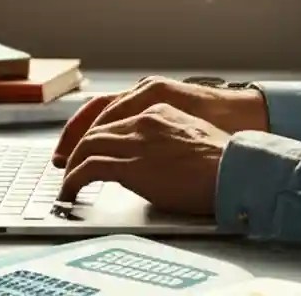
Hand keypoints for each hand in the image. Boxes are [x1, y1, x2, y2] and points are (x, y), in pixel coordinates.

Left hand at [58, 103, 228, 215]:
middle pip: (94, 128)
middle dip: (75, 147)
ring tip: (67, 183)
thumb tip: (155, 158)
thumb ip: (167, 138)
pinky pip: (88, 169)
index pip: (112, 114)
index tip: (83, 146)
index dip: (92, 132)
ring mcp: (136, 141)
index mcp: (158, 109)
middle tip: (65, 164)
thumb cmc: (224, 161)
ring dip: (72, 165)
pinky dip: (73, 181)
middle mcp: (143, 119)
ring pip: (87, 146)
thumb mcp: (192, 136)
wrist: (235, 170)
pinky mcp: (131, 165)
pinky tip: (70, 191)